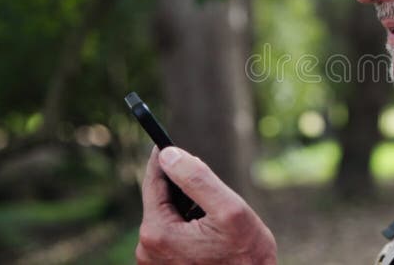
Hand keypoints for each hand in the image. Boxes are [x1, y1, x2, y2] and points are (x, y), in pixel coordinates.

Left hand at [136, 147, 276, 264]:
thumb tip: (169, 154)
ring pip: (168, 217)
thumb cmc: (246, 257)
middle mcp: (148, 250)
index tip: (162, 141)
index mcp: (157, 232)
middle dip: (183, 189)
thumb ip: (198, 178)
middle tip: (210, 189)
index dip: (162, 159)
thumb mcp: (229, 209)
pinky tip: (211, 234)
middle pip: (161, 201)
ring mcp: (155, 262)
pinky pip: (172, 235)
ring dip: (188, 210)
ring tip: (216, 219)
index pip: (154, 183)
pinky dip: (188, 226)